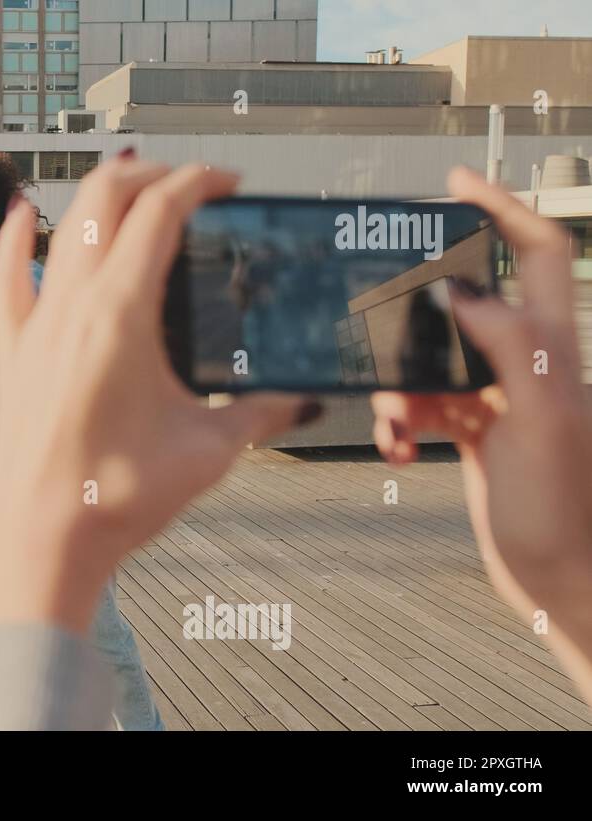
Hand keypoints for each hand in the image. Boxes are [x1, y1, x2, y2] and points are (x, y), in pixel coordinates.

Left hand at [0, 159, 318, 634]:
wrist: (40, 541)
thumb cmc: (113, 499)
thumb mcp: (207, 453)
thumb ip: (259, 415)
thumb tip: (297, 402)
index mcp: (121, 315)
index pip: (161, 211)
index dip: (199, 181)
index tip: (228, 183)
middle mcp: (71, 305)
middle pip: (107, 198)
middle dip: (153, 175)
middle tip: (191, 187)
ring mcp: (35, 325)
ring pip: (62, 226)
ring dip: (101, 198)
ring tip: (136, 195)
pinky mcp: (12, 352)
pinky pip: (8, 276)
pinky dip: (20, 238)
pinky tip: (27, 214)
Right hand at [371, 167, 591, 698]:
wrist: (559, 579)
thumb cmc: (561, 511)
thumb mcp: (541, 423)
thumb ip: (511, 346)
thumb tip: (461, 289)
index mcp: (553, 351)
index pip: (538, 254)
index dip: (502, 210)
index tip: (454, 185)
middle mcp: (526, 366)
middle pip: (463, 305)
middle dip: (413, 318)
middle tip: (377, 324)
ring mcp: (496, 399)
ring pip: (429, 361)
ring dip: (399, 389)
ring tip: (396, 428)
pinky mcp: (473, 431)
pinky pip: (422, 407)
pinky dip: (401, 424)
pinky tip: (397, 451)